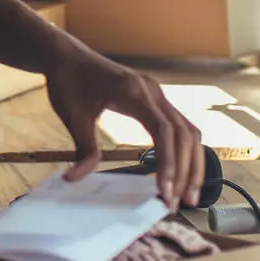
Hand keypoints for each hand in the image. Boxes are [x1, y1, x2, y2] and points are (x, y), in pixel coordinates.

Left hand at [43, 46, 203, 207]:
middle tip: (181, 202)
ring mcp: (157, 94)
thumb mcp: (71, 116)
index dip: (169, 162)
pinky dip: (185, 151)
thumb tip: (74, 179)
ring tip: (186, 194)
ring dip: (192, 163)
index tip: (164, 191)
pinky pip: (180, 126)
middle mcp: (152, 91)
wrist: (67, 57)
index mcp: (133, 92)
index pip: (164, 130)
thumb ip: (82, 148)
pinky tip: (180, 172)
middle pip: (184, 133)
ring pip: (188, 130)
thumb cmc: (69, 83)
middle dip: (186, 169)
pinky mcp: (155, 100)